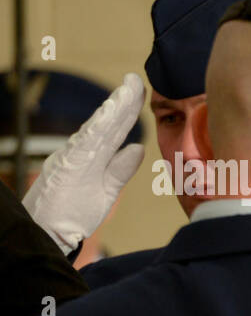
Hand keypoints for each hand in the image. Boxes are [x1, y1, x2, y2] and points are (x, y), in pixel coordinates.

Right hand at [21, 73, 144, 254]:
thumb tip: (138, 148)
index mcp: (89, 157)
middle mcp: (78, 153)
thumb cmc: (72, 214)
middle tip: (135, 79)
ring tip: (126, 92)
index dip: (127, 110)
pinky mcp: (64, 170)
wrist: (46, 236)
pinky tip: (107, 118)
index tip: (139, 89)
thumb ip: (121, 170)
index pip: (112, 130)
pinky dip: (95, 131)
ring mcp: (70, 160)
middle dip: (122, 102)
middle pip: (105, 125)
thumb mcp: (105, 191)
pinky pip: (82, 147)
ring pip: (94, 131)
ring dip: (111, 111)